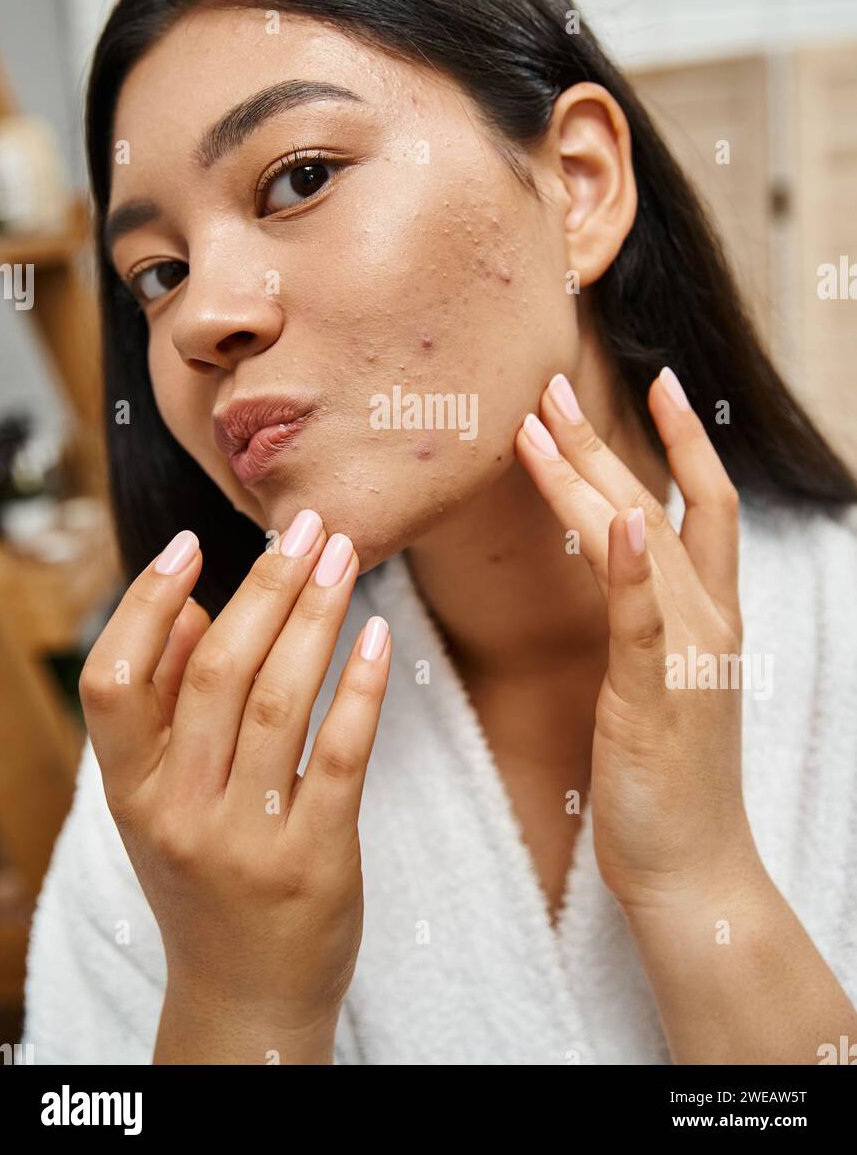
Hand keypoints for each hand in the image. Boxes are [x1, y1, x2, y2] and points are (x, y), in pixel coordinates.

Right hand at [78, 511, 390, 1053]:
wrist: (245, 999)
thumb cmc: (206, 880)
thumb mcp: (161, 804)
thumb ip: (168, 708)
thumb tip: (187, 605)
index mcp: (130, 791)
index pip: (112, 681)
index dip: (145, 603)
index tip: (190, 541)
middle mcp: (176, 813)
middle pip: (214, 672)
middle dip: (264, 585)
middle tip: (307, 526)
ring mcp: (245, 839)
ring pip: (278, 701)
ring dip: (315, 616)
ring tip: (344, 556)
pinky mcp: (314, 859)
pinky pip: (341, 754)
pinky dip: (358, 686)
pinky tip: (377, 635)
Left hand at [515, 367, 758, 916]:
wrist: (692, 866)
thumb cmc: (668, 777)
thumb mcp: (660, 682)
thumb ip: (645, 622)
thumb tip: (612, 573)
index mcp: (712, 616)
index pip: (707, 505)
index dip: (685, 440)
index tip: (659, 382)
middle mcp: (709, 621)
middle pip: (658, 503)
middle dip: (604, 437)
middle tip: (553, 381)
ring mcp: (687, 654)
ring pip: (639, 541)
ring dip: (588, 476)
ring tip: (537, 422)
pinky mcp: (655, 695)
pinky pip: (641, 618)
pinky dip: (629, 566)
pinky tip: (616, 520)